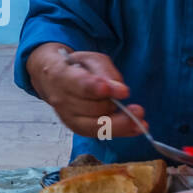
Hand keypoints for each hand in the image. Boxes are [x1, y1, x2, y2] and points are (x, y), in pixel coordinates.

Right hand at [27, 44, 146, 138]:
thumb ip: (106, 72)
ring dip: (120, 122)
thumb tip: (121, 91)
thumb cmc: (75, 67)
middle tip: (135, 105)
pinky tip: (136, 129)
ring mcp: (67, 117)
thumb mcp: (91, 59)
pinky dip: (120, 131)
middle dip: (115, 107)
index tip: (121, 91)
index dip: (100, 89)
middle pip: (93, 108)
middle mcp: (61, 100)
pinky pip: (99, 134)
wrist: (52, 80)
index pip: (81, 84)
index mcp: (61, 75)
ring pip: (96, 125)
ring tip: (139, 118)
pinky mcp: (76, 128)